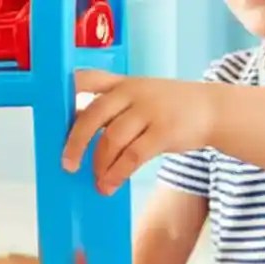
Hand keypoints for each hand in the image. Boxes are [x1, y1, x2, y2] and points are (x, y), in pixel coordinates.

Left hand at [62, 70, 216, 194]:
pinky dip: (117, 174)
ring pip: (111, 140)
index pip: (87, 78)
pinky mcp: (164, 131)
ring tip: (97, 183)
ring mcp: (149, 110)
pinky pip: (132, 156)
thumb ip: (113, 110)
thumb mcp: (142, 97)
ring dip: (99, 166)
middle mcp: (133, 92)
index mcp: (122, 83)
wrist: (213, 110)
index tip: (50, 111)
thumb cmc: (169, 108)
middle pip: (92, 115)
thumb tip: (76, 134)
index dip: (66, 92)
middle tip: (67, 165)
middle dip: (75, 143)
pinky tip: (110, 185)